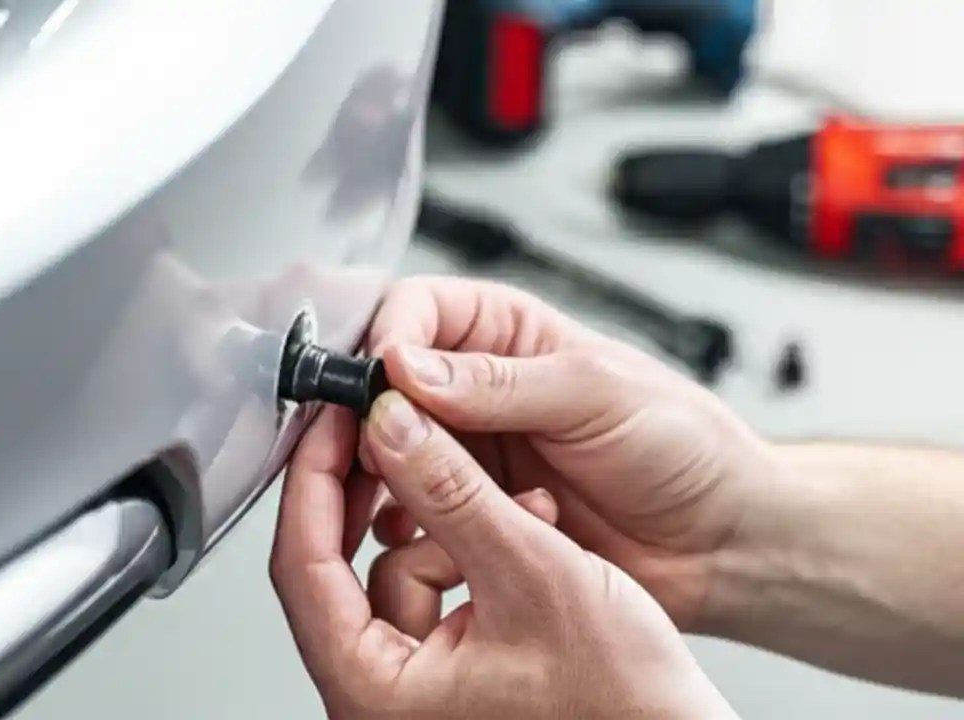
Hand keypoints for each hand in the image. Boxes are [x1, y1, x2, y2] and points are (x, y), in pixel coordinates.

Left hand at [270, 400, 733, 718]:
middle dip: (388, 494)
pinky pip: (437, 592)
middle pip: (341, 567)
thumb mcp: (531, 574)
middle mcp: (380, 701)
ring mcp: (414, 693)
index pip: (303, 564)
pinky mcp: (451, 679)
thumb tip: (391, 427)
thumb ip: (450, 492)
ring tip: (526, 509)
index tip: (333, 416)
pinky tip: (532, 536)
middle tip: (399, 427)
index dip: (315, 476)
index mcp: (374, 693)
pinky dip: (476, 555)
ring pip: (397, 572)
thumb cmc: (624, 709)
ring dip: (453, 524)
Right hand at [361, 277, 780, 630]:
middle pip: (386, 384)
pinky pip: (410, 508)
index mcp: (507, 333)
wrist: (721, 542)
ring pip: (388, 448)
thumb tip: (409, 367)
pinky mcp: (471, 510)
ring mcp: (471, 452)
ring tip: (391, 495)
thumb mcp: (596, 394)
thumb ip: (500, 382)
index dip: (388, 341)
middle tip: (370, 449)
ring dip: (379, 471)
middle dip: (369, 415)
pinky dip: (400, 522)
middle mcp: (477, 389)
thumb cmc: (682, 447)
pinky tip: (414, 535)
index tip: (384, 383)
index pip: (415, 311)